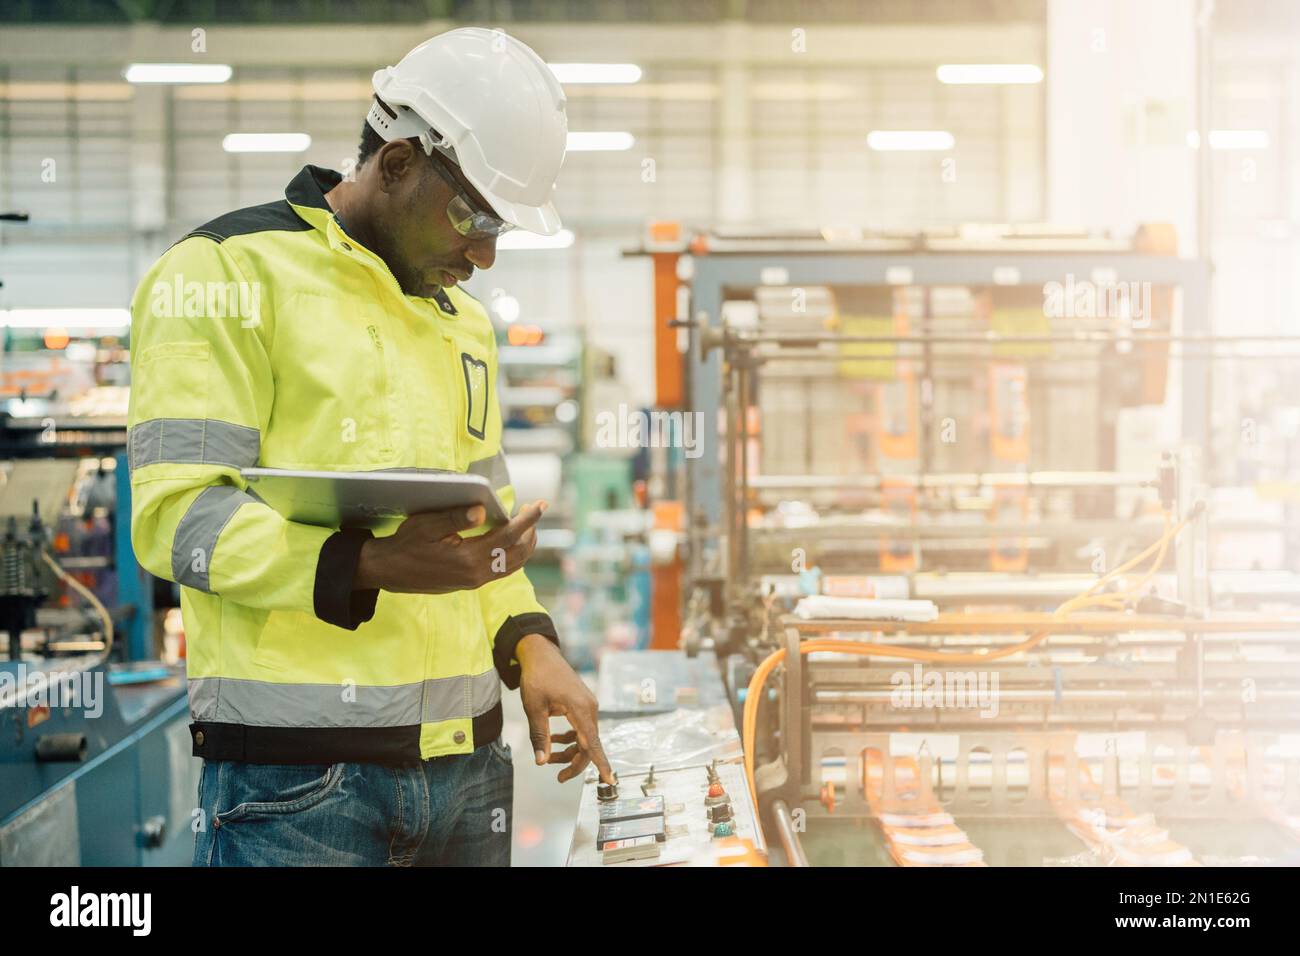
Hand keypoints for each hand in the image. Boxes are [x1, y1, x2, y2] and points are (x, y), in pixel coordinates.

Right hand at [355, 500, 545, 592]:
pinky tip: (512, 542)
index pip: (508, 536)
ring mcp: (474, 581)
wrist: (390, 571)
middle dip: (530, 530)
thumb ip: (455, 518)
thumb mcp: (426, 525)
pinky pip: (502, 571)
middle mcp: (476, 574)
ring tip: (528, 524)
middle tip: (533, 509)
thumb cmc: (406, 544)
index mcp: (467, 558)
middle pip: (517, 552)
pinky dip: (514, 555)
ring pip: (513, 564)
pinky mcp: (471, 584)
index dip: (528, 519)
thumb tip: (481, 510)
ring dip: (525, 544)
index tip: (540, 504)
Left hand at [517, 634, 614, 784]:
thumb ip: (539, 736)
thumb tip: (541, 762)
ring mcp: (588, 706)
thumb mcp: (534, 708)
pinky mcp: (582, 705)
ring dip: (569, 751)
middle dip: (574, 762)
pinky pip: (581, 729)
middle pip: (588, 745)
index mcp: (580, 709)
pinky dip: (569, 738)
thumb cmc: (537, 677)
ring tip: (548, 757)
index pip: (592, 743)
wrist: (540, 654)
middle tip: (558, 776)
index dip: (600, 763)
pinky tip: (553, 739)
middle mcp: (589, 708)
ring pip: (584, 738)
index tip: (610, 780)